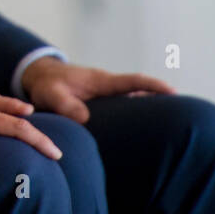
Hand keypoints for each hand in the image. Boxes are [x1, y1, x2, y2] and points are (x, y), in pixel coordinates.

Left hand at [0, 54, 61, 167]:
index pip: (16, 128)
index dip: (38, 141)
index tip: (56, 153)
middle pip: (16, 119)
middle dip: (36, 133)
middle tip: (55, 148)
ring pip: (3, 107)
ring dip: (20, 116)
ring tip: (33, 122)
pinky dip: (2, 104)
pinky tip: (2, 105)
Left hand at [21, 58, 175, 123]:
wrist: (38, 77)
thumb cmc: (46, 83)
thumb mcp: (51, 94)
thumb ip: (65, 105)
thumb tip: (85, 119)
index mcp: (100, 81)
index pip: (131, 81)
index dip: (151, 86)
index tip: (171, 91)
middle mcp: (107, 87)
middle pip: (138, 93)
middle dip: (157, 101)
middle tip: (176, 116)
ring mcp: (105, 95)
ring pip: (130, 102)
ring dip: (144, 112)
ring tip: (162, 131)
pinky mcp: (100, 104)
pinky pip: (120, 110)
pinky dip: (130, 118)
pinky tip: (136, 136)